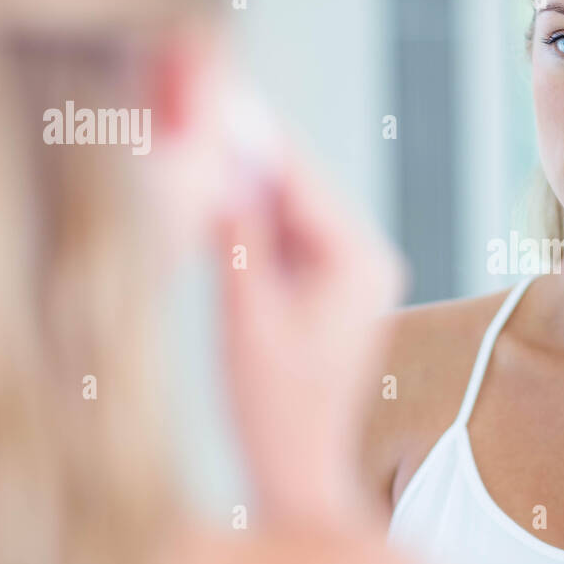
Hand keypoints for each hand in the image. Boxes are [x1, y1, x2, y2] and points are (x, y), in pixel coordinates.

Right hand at [216, 144, 406, 530]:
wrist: (296, 467)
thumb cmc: (274, 405)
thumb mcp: (245, 314)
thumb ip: (238, 237)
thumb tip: (222, 168)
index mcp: (360, 261)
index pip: (301, 181)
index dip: (253, 140)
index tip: (214, 96)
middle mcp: (368, 260)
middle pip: (298, 190)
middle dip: (246, 159)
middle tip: (196, 116)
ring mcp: (353, 275)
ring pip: (290, 212)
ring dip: (244, 189)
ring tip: (195, 150)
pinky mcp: (331, 290)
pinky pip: (288, 240)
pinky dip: (252, 224)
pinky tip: (211, 202)